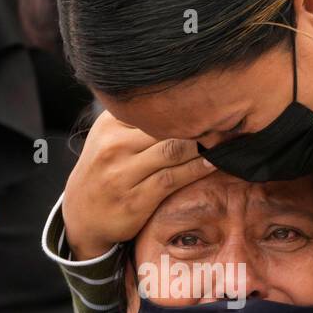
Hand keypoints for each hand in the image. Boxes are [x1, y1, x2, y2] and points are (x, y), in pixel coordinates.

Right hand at [61, 110, 216, 258]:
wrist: (81, 215)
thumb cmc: (105, 171)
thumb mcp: (111, 137)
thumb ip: (139, 119)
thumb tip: (184, 96)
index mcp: (110, 123)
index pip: (155, 105)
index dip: (189, 101)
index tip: (216, 97)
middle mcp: (114, 145)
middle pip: (168, 124)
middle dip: (202, 120)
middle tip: (231, 115)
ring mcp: (122, 173)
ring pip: (174, 150)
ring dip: (205, 144)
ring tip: (229, 137)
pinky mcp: (135, 199)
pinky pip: (173, 178)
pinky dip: (198, 168)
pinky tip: (215, 161)